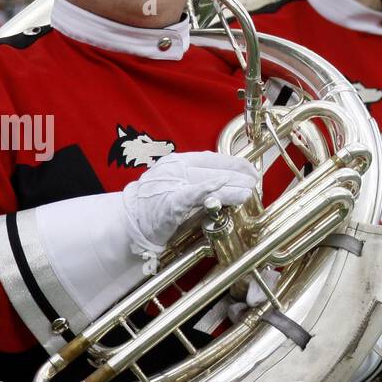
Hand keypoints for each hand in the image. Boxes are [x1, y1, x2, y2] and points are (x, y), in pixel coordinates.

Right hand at [122, 151, 259, 255]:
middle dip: (238, 176)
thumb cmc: (151, 206)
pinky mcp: (169, 203)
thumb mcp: (176, 186)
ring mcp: (171, 184)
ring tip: (248, 192)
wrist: (126, 222)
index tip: (251, 170)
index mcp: (178, 162)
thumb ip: (199, 182)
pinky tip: (221, 188)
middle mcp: (175, 169)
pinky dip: (208, 190)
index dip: (234, 163)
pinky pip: (192, 194)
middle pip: (213, 169)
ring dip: (231, 187)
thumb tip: (228, 182)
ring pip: (208, 181)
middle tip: (255, 183)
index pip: (212, 158)